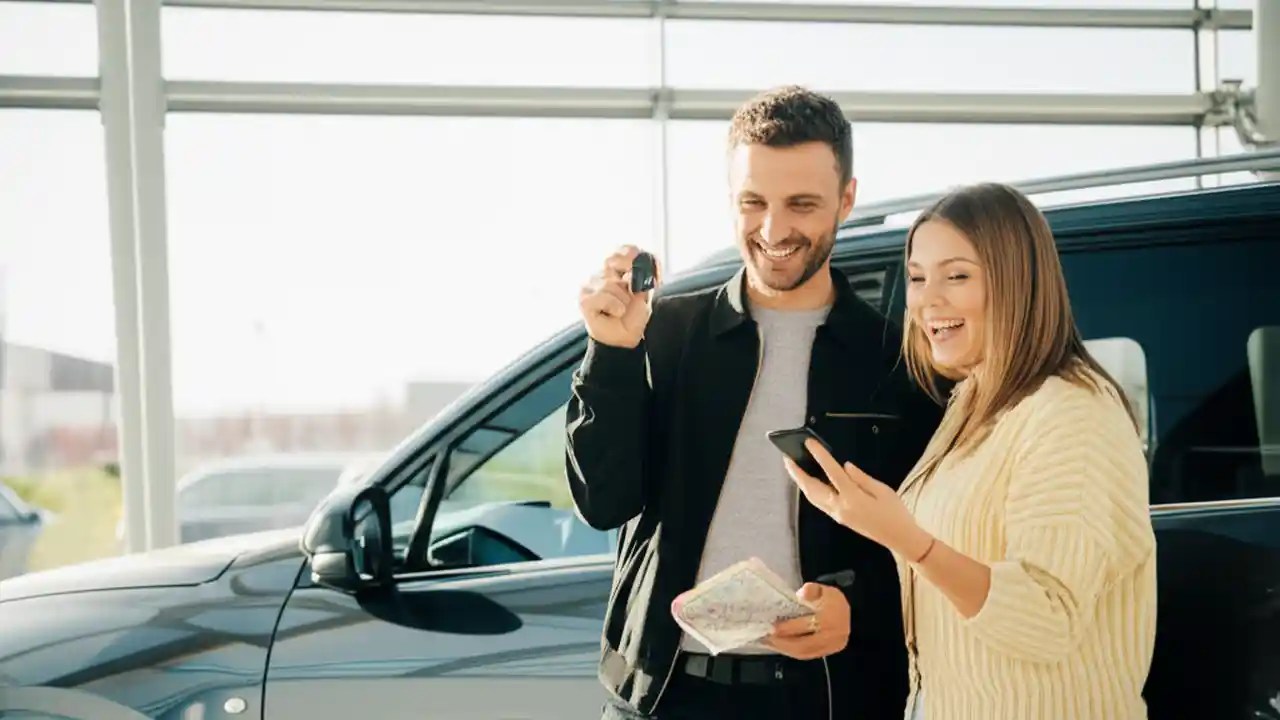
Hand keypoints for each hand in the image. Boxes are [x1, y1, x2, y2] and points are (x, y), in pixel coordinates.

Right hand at [578, 245, 659, 348]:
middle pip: (615, 260)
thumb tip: (639, 267)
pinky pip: (604, 296)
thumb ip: (644, 276)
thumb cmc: (633, 315)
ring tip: (620, 310)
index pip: (626, 250)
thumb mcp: (646, 292)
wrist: (625, 338)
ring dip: (623, 301)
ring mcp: (590, 284)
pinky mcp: (584, 299)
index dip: (636, 256)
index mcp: (617, 267)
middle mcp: (602, 272)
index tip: (647, 272)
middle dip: (630, 279)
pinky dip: (615, 307)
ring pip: (611, 284)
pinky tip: (613, 313)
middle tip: (634, 294)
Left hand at [765, 583, 849, 659]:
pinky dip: (791, 652)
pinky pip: (806, 655)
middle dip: (782, 642)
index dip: (789, 627)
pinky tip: (779, 647)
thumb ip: (814, 590)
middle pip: (803, 644)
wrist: (849, 614)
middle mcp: (831, 637)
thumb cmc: (833, 602)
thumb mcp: (825, 590)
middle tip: (766, 637)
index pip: (807, 626)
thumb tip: (804, 592)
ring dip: (784, 649)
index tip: (772, 626)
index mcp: (831, 620)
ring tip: (768, 643)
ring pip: (803, 652)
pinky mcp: (826, 653)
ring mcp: (829, 648)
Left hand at [785, 439, 931, 559]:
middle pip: (812, 489)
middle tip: (787, 458)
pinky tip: (809, 482)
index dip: (819, 456)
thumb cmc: (895, 513)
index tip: (809, 444)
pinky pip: (819, 503)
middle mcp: (841, 508)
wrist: (900, 538)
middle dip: (797, 473)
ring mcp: (838, 515)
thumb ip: (862, 478)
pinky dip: (810, 491)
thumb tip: (845, 466)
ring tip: (793, 468)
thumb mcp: (883, 490)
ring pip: (812, 498)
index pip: (832, 473)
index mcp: (853, 498)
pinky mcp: (839, 519)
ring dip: (801, 482)